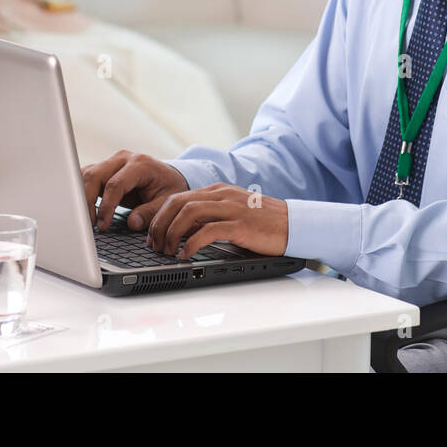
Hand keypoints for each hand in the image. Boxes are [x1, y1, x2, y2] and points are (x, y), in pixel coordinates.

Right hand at [81, 150, 188, 232]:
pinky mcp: (104, 169)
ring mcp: (112, 162)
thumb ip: (151, 212)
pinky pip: (87, 177)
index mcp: (140, 164)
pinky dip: (81, 192)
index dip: (106, 206)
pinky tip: (83, 210)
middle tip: (90, 225)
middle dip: (87, 202)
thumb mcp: (168, 200)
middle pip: (95, 175)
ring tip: (86, 220)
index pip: (115, 184)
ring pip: (86, 175)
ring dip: (81, 197)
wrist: (169, 177)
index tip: (103, 225)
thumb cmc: (169, 187)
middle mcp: (123, 159)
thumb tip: (132, 223)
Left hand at [146, 183, 288, 259]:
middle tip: (154, 246)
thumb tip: (182, 232)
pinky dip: (191, 243)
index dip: (159, 217)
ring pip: (188, 213)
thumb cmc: (263, 223)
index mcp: (217, 191)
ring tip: (167, 251)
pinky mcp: (241, 224)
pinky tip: (185, 255)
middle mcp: (222, 195)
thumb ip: (209, 217)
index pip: (177, 197)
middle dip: (160, 225)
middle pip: (177, 203)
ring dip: (171, 234)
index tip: (152, 236)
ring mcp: (231, 208)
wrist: (294, 224)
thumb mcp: (231, 213)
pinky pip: (208, 231)